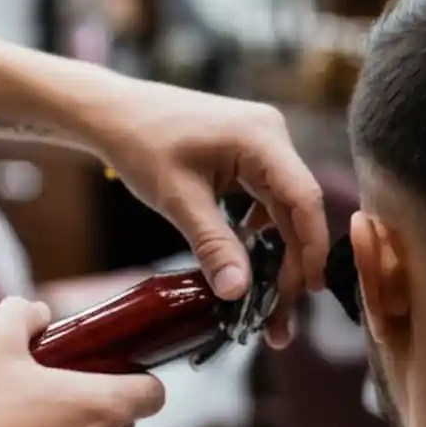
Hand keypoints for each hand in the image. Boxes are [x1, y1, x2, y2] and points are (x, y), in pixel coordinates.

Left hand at [93, 79, 327, 347]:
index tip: (309, 291)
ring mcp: (262, 143)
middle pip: (297, 207)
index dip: (312, 248)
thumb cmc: (140, 143)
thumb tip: (237, 293)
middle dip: (292, 262)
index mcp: (262, 137)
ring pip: (283, 207)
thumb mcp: (178, 199)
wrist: (113, 111)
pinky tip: (249, 265)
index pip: (304, 198)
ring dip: (277, 252)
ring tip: (266, 300)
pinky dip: (260, 234)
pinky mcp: (249, 154)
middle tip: (280, 314)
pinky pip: (266, 199)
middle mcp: (272, 135)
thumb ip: (213, 245)